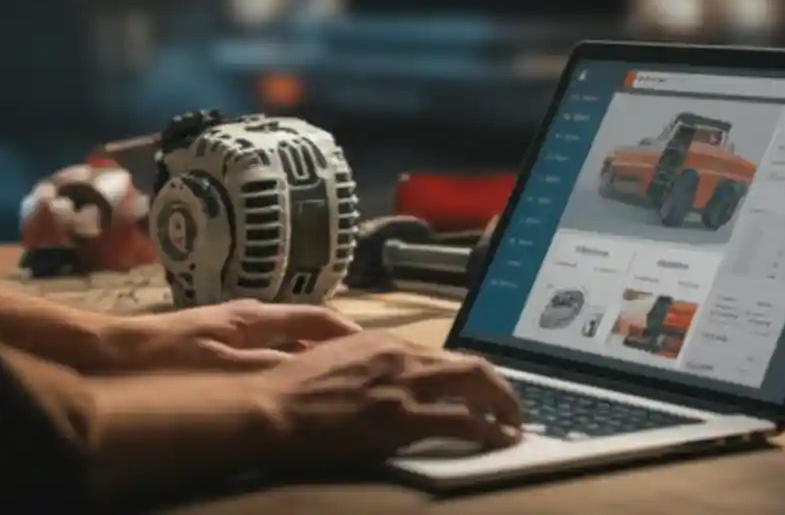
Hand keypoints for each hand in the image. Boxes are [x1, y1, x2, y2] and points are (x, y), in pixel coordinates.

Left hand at [101, 298, 361, 371]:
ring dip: (313, 350)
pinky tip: (291, 377)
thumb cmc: (170, 357)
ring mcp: (237, 325)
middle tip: (362, 362)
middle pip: (305, 324)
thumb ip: (269, 366)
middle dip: (335, 340)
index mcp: (256, 317)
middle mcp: (252, 314)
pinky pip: (271, 345)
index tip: (374, 345)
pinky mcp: (223, 338)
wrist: (119, 350)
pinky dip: (290, 357)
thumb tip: (314, 367)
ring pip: (288, 335)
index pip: (316, 316)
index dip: (347, 331)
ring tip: (335, 372)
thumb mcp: (224, 366)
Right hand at [255, 330, 523, 469]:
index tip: (477, 391)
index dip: (465, 375)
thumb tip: (381, 377)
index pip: (440, 354)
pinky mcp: (403, 417)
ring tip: (513, 426)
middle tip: (511, 409)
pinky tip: (498, 441)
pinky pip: (461, 421)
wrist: (271, 406)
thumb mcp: (333, 361)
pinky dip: (487, 430)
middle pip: (470, 364)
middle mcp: (401, 355)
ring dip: (502, 406)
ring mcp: (404, 385)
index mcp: (383, 342)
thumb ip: (364, 364)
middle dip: (498, 387)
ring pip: (475, 385)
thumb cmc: (291, 391)